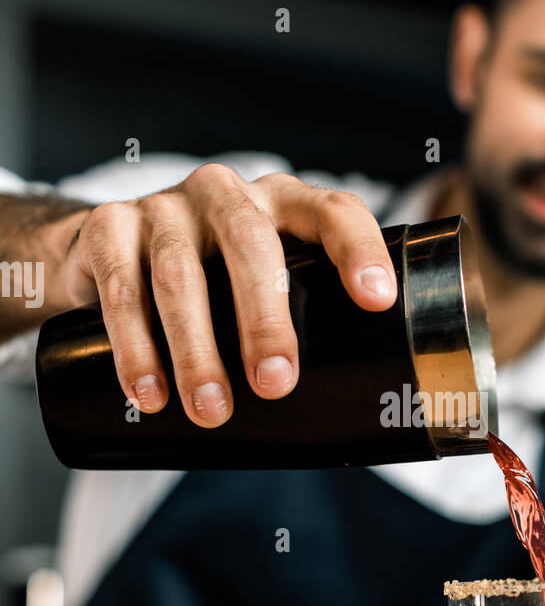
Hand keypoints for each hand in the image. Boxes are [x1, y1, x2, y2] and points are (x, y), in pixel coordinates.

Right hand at [61, 164, 397, 426]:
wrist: (106, 249)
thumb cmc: (212, 279)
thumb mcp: (260, 281)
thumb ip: (299, 317)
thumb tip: (343, 411)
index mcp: (281, 203)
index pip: (331, 211)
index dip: (357, 249)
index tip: (377, 300)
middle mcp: (225, 193)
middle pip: (250, 243)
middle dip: (264, 318)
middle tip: (275, 385)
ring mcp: (165, 207)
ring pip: (180, 275)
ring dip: (196, 349)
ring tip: (210, 410)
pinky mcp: (109, 227)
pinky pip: (122, 289)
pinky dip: (135, 347)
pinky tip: (148, 392)